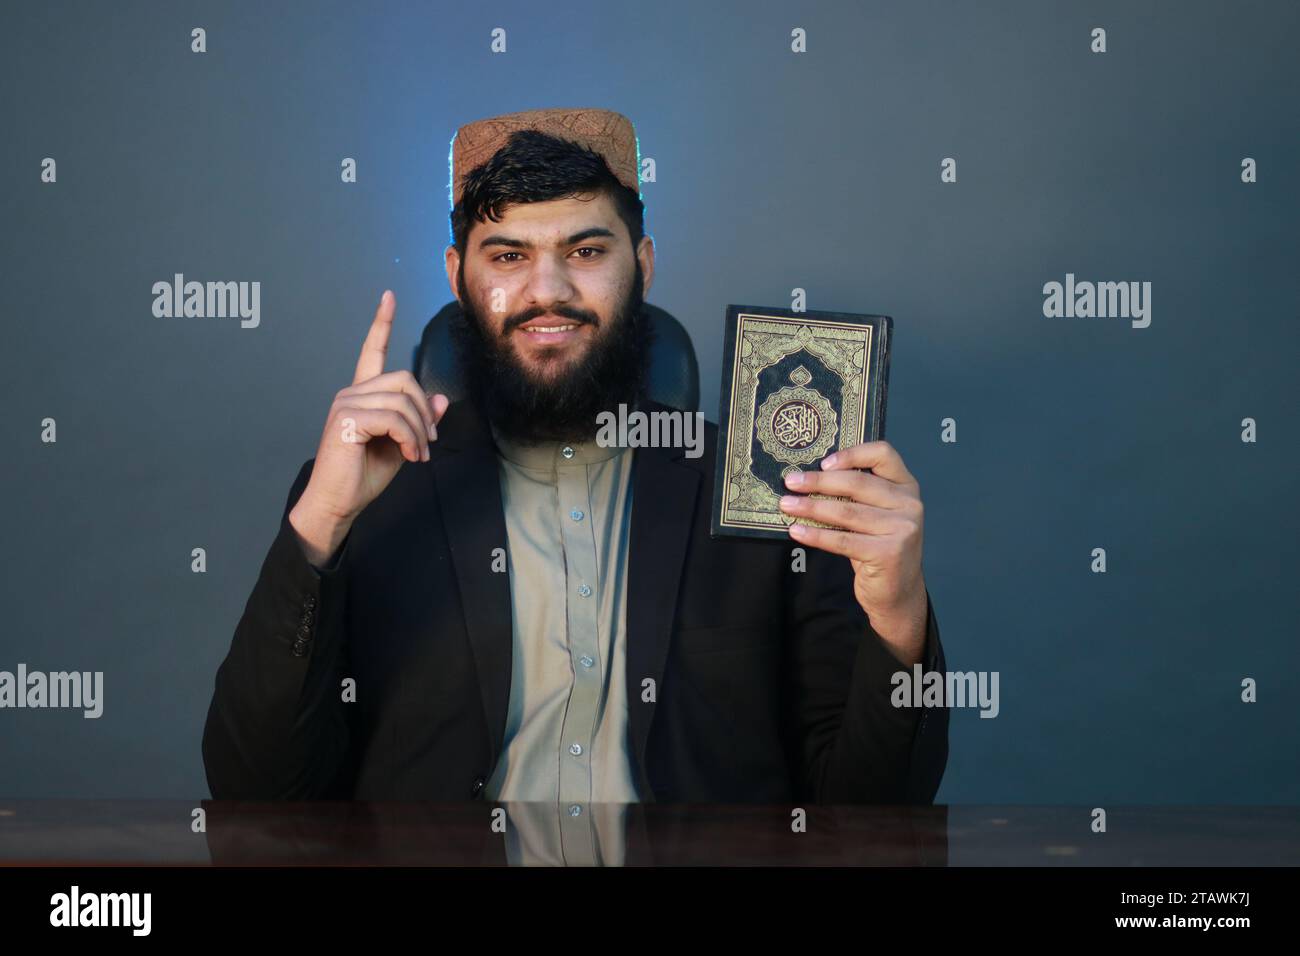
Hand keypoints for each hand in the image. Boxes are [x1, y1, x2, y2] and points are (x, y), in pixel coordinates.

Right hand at [289, 291, 449, 564]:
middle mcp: (351, 393)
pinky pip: (394, 418)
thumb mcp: (402, 445)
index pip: (371, 351)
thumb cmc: (364, 476)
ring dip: (420, 431)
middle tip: (427, 444)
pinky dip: (410, 438)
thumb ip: (419, 421)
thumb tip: (439, 400)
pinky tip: (410, 456)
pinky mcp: (347, 419)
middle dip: (424, 413)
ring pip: (402, 401)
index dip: (381, 324)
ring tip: (418, 455)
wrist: (338, 504)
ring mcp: (346, 403)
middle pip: (404, 380)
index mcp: (362, 395)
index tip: (388, 296)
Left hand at [779, 441, 927, 664]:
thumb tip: (808, 479)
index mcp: (906, 486)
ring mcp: (902, 529)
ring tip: (787, 505)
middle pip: (857, 483)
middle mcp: (909, 504)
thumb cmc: (879, 547)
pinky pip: (842, 540)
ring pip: (846, 512)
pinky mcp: (888, 553)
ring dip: (811, 507)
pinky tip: (796, 531)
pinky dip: (816, 535)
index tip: (823, 462)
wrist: (898, 593)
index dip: (852, 453)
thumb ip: (857, 495)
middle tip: (790, 482)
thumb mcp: (876, 514)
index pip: (883, 454)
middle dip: (818, 482)